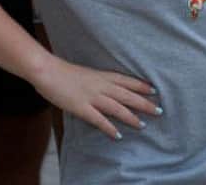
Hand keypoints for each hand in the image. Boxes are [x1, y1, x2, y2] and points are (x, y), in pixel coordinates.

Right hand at [32, 55, 161, 140]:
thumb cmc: (62, 71)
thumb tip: (103, 88)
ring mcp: (91, 96)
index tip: (154, 90)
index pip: (125, 80)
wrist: (46, 70)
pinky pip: (99, 120)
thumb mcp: (84, 73)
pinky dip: (109, 128)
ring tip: (143, 125)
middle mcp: (100, 85)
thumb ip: (94, 81)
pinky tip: (117, 135)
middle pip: (127, 94)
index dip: (140, 85)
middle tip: (159, 110)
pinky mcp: (81, 107)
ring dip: (131, 117)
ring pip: (117, 107)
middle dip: (144, 103)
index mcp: (100, 75)